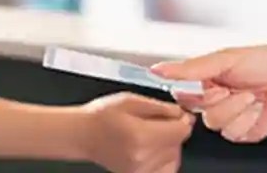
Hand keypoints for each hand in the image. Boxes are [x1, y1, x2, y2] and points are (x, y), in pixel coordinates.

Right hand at [77, 92, 193, 172]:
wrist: (83, 134)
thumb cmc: (103, 115)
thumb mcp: (132, 100)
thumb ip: (161, 107)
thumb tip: (183, 114)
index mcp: (141, 136)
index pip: (181, 131)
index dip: (183, 119)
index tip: (177, 113)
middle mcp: (142, 157)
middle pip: (178, 144)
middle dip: (174, 131)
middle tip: (158, 121)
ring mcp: (139, 171)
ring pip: (174, 157)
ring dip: (170, 145)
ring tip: (153, 134)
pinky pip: (165, 170)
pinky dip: (165, 160)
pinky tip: (153, 149)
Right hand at [151, 45, 266, 143]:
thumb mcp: (227, 58)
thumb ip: (191, 67)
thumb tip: (159, 68)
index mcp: (212, 78)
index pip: (185, 92)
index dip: (188, 91)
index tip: (197, 85)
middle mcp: (220, 98)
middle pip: (197, 110)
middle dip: (216, 98)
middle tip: (231, 87)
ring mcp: (232, 116)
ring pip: (214, 123)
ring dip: (234, 108)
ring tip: (251, 95)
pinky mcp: (245, 131)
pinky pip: (232, 133)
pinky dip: (246, 119)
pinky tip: (258, 108)